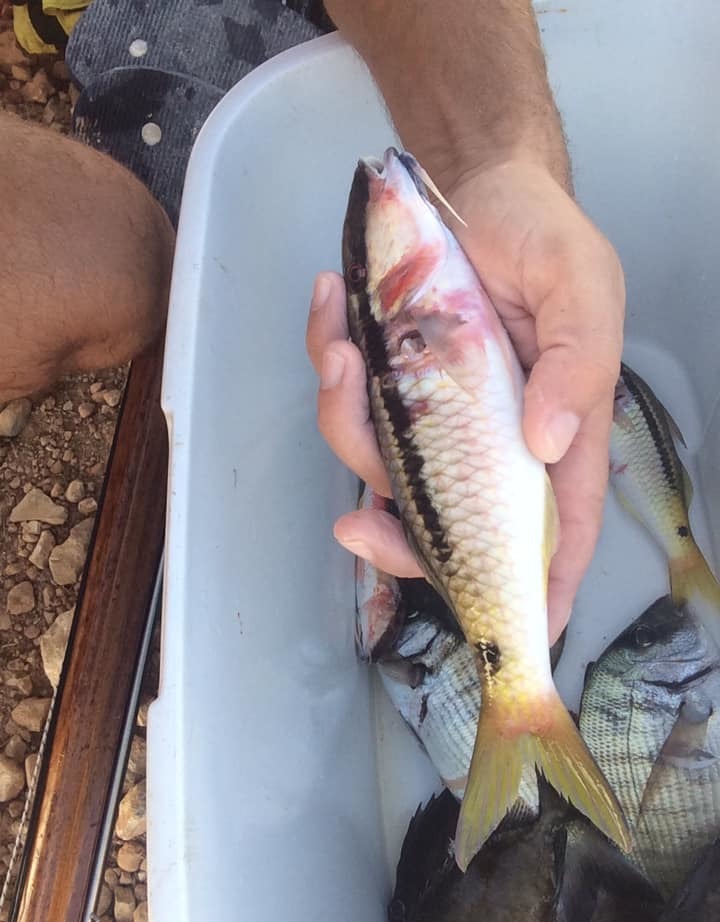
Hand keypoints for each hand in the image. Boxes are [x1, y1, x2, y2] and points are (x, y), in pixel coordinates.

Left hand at [306, 160, 624, 642]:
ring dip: (345, 416)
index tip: (514, 633)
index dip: (539, 585)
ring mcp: (432, 408)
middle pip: (449, 519)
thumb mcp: (584, 288)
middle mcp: (488, 434)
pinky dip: (329, 356)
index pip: (557, 523)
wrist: (484, 185)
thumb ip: (578, 363)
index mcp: (553, 429)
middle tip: (357, 529)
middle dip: (397, 539)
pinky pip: (349, 389)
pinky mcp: (390, 374)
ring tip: (341, 346)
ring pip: (379, 457)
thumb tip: (549, 443)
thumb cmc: (546, 240)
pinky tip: (330, 311)